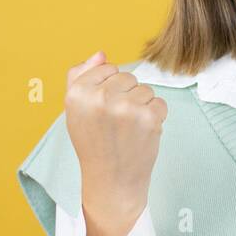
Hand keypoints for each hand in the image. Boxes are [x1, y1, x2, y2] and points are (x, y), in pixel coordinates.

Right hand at [64, 50, 167, 235]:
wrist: (111, 181)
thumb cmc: (94, 143)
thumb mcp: (76, 110)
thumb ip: (81, 77)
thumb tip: (101, 53)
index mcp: (77, 92)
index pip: (107, 68)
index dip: (109, 90)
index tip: (102, 113)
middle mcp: (99, 97)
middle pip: (127, 77)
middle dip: (126, 97)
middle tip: (116, 124)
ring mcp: (125, 107)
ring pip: (145, 89)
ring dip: (142, 107)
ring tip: (128, 130)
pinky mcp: (149, 117)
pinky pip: (160, 102)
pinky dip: (156, 117)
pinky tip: (142, 134)